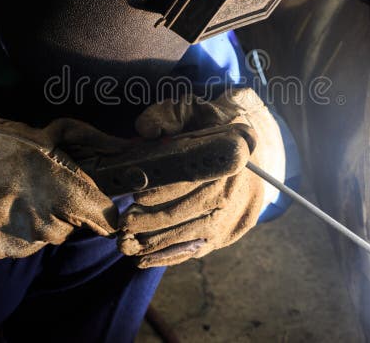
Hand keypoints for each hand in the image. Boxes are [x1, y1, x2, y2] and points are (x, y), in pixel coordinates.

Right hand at [0, 71, 126, 262]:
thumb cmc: (8, 141)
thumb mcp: (55, 132)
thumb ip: (94, 141)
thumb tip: (129, 148)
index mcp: (63, 187)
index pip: (105, 219)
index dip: (99, 212)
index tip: (90, 205)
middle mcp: (41, 218)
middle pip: (68, 231)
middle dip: (59, 214)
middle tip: (36, 191)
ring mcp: (11, 238)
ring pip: (38, 243)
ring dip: (31, 227)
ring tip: (13, 199)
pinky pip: (6, 250)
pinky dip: (1, 236)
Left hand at [118, 88, 284, 266]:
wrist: (245, 153)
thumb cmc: (211, 128)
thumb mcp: (195, 111)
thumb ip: (170, 115)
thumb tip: (147, 130)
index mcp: (230, 159)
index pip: (192, 179)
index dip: (164, 190)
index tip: (137, 195)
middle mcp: (235, 192)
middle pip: (189, 212)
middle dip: (152, 221)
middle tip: (123, 222)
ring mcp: (232, 218)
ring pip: (190, 236)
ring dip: (156, 242)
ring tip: (126, 241)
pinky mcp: (226, 235)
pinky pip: (196, 250)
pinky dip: (169, 257)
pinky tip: (144, 258)